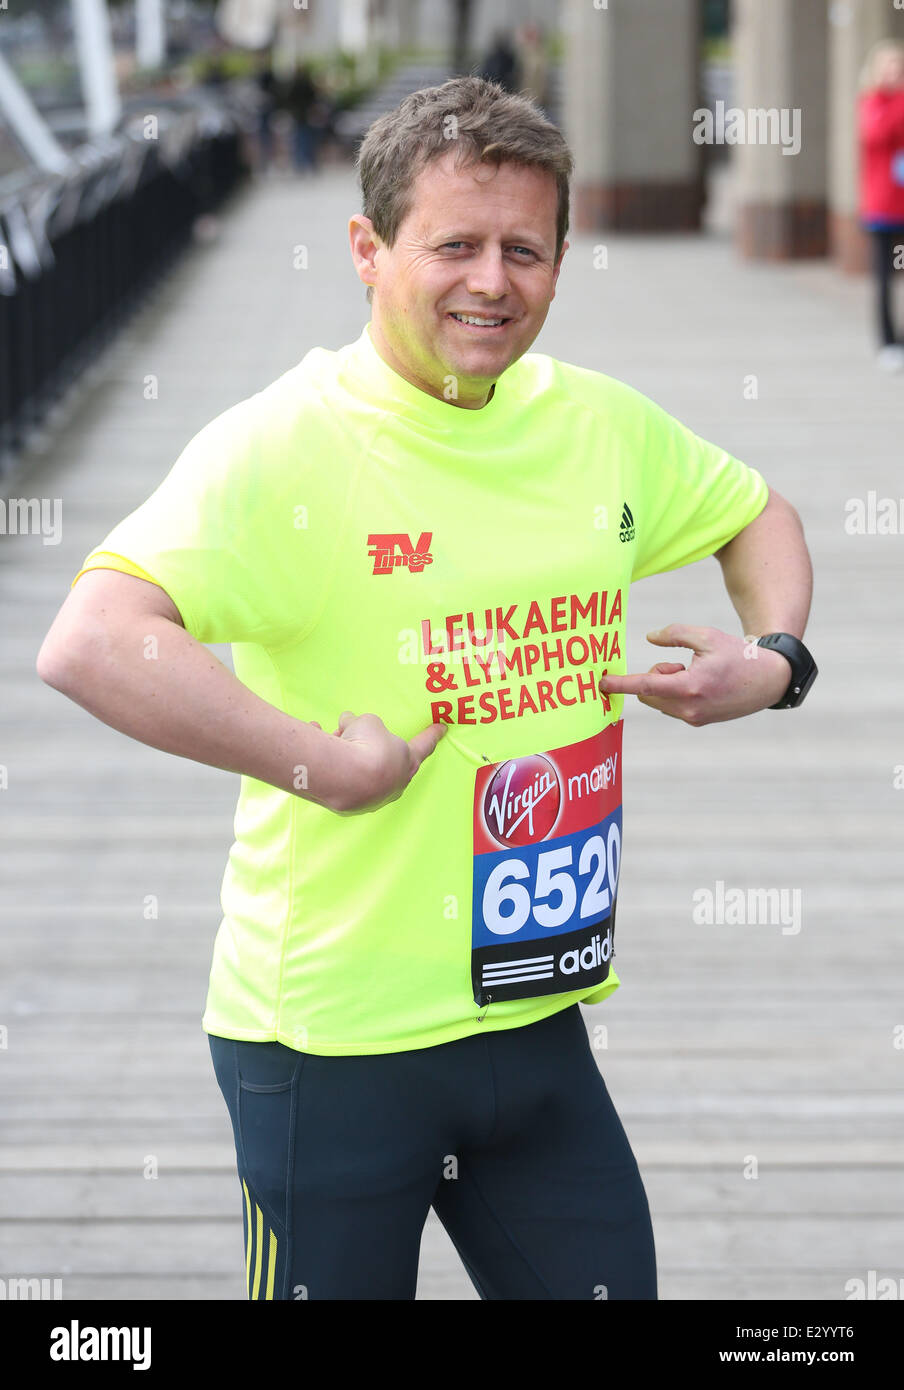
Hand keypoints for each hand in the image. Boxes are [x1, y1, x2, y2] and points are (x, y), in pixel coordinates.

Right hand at [326, 711, 446, 813]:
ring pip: (360, 771)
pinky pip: (342, 781)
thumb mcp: (368, 723)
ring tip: (331, 740)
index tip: (442, 727)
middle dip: (368, 744)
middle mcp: (394, 784)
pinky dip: (332, 766)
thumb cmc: (367, 745)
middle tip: (351, 732)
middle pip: (384, 760)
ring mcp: (373, 799)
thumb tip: (348, 724)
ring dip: (346, 754)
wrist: (344, 777)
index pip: (423, 744)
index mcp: (407, 761)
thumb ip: (363, 724)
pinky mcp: (351, 807)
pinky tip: (321, 753)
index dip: (431, 734)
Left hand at [597, 624, 791, 725]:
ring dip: (665, 686)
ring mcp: (694, 718)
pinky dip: (676, 694)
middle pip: (649, 695)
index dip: (621, 684)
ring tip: (693, 673)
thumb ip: (675, 634)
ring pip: (659, 702)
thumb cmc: (737, 654)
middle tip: (677, 664)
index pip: (645, 687)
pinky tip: (700, 685)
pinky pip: (673, 707)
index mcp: (690, 686)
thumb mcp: (706, 636)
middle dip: (653, 678)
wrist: (768, 680)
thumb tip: (650, 638)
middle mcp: (689, 708)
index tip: (601, 684)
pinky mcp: (699, 722)